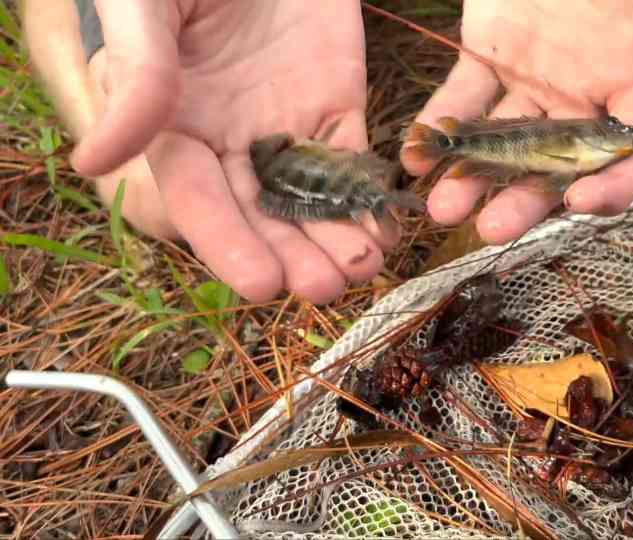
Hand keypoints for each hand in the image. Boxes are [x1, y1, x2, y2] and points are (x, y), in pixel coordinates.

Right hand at [70, 0, 394, 303]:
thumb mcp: (145, 8)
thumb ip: (136, 78)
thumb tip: (92, 161)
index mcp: (175, 127)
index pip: (200, 200)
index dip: (228, 244)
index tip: (261, 284)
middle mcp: (231, 140)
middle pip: (261, 213)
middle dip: (292, 255)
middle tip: (324, 288)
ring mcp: (287, 125)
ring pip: (311, 198)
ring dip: (335, 238)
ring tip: (361, 270)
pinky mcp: (336, 104)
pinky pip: (352, 160)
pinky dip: (367, 197)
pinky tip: (383, 229)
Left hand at [401, 0, 632, 244]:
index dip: (616, 186)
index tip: (581, 202)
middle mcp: (582, 95)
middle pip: (557, 163)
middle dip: (523, 200)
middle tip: (491, 232)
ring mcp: (532, 82)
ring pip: (503, 142)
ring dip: (472, 177)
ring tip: (441, 208)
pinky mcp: (484, 60)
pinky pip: (461, 101)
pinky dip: (438, 127)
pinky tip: (416, 155)